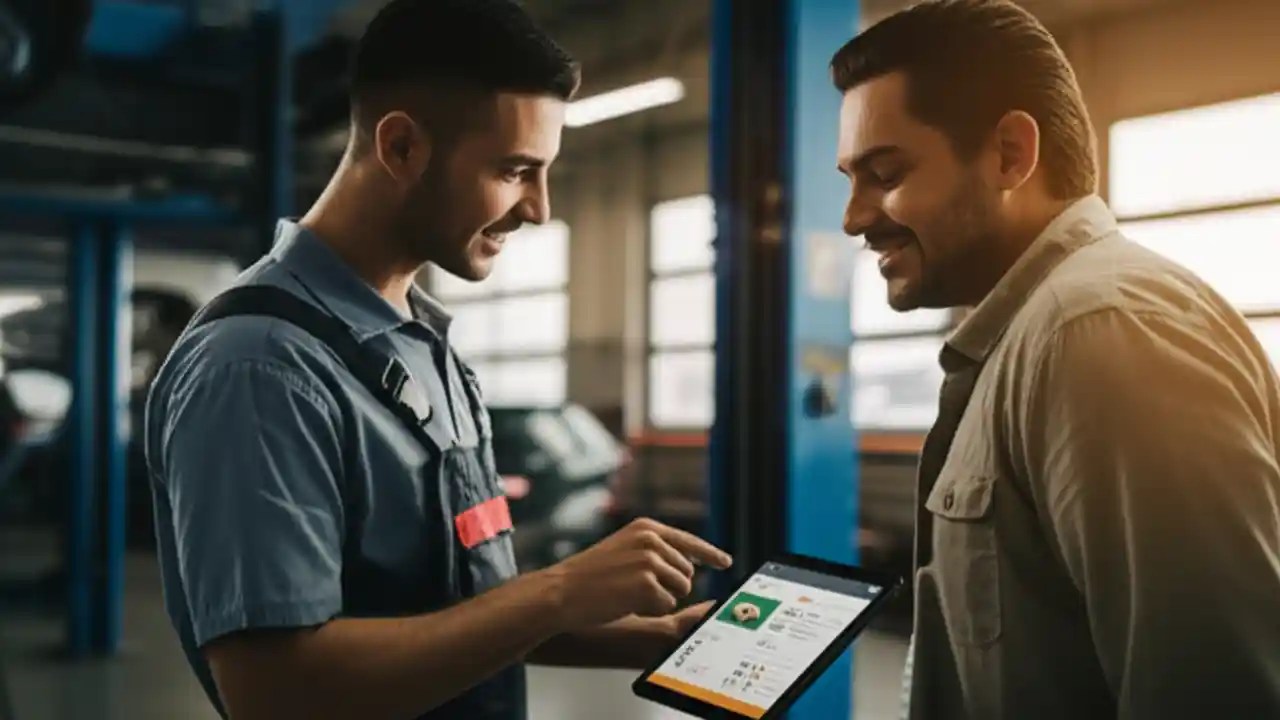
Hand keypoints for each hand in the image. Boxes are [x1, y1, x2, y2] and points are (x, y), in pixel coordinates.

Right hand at [541, 519, 731, 631]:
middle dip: (669, 586)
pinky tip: (626, 602)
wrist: (561, 590)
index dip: (710, 553)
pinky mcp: (647, 583)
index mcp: (646, 527)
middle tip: (634, 588)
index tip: (726, 561)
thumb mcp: (624, 549)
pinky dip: (649, 609)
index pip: (688, 540)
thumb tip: (691, 566)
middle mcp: (651, 539)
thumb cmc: (589, 575)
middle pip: (687, 572)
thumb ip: (655, 550)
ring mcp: (650, 560)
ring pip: (680, 588)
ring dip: (659, 598)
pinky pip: (666, 604)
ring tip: (628, 593)